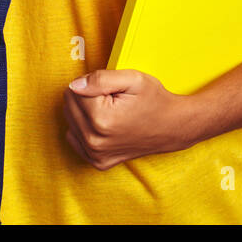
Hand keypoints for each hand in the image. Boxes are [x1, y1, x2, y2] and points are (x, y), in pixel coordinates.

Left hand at [63, 68, 192, 169]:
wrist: (173, 127)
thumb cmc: (154, 100)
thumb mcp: (133, 79)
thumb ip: (100, 79)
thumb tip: (74, 85)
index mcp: (101, 119)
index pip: (74, 89)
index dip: (94, 84)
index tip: (112, 91)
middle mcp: (95, 141)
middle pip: (69, 105)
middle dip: (87, 97)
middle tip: (112, 100)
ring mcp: (96, 154)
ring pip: (70, 120)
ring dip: (86, 112)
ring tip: (111, 112)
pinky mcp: (98, 162)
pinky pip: (75, 138)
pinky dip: (86, 128)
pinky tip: (104, 125)